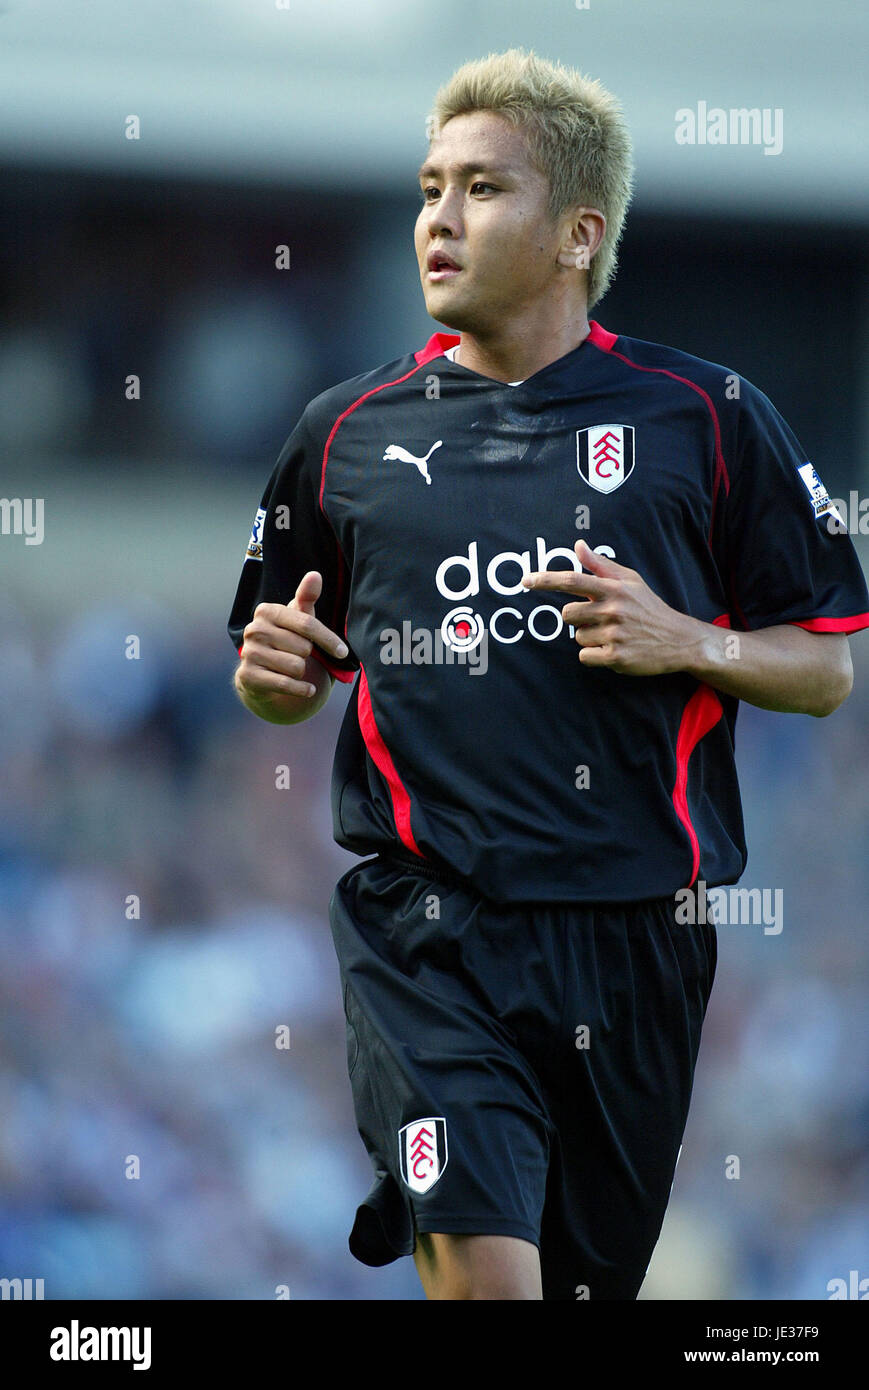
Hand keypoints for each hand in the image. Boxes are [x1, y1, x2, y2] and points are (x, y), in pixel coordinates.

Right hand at [236, 571, 348, 700]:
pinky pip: (286, 684)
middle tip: (298, 656)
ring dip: (302, 672)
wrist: (262, 676)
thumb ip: (306, 598)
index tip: (343, 652)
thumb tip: (315, 575)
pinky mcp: (247, 676)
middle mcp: (254, 630)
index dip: (328, 640)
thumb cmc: (286, 642)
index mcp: (266, 611)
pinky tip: (306, 689)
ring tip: (292, 668)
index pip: (307, 624)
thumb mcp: (298, 620)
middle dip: (307, 656)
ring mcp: (248, 653)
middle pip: (303, 647)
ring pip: (296, 666)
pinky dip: (301, 689)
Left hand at [521, 539, 700, 673]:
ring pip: (577, 636)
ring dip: (589, 637)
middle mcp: (613, 610)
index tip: (526, 580)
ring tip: (613, 634)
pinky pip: (584, 656)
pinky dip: (594, 655)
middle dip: (578, 618)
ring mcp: (614, 634)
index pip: (573, 580)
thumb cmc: (649, 608)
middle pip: (568, 614)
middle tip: (601, 619)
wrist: (678, 640)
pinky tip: (613, 649)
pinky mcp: (615, 657)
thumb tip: (578, 545)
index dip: (546, 580)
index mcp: (614, 589)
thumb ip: (601, 565)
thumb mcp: (631, 581)